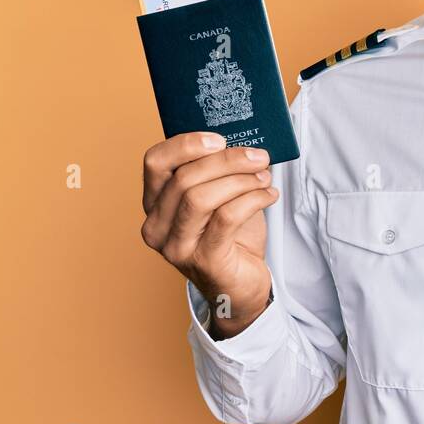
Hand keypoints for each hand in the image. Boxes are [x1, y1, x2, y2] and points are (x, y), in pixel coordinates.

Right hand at [140, 132, 279, 336]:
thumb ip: (215, 172)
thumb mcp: (217, 198)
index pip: (155, 162)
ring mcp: (176, 247)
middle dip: (227, 161)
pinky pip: (226, 218)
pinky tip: (269, 195)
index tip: (219, 139)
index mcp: (154, 204)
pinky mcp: (203, 261)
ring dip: (240, 180)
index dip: (186, 144)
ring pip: (200, 198)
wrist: (242, 285)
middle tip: (259, 156)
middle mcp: (156, 226)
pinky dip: (253, 199)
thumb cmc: (229, 236)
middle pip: (184, 178)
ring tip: (264, 176)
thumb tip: (241, 139)